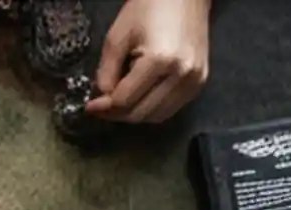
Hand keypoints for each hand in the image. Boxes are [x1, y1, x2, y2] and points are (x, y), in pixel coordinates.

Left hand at [86, 0, 211, 123]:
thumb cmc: (148, 8)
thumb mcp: (117, 37)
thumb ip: (106, 72)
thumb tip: (101, 102)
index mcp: (160, 60)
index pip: (125, 100)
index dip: (104, 108)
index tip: (89, 107)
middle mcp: (182, 75)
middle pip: (141, 114)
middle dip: (117, 115)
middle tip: (102, 108)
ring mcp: (195, 81)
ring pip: (157, 117)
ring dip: (135, 115)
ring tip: (119, 104)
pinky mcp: (200, 82)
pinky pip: (171, 109)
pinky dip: (152, 109)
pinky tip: (140, 98)